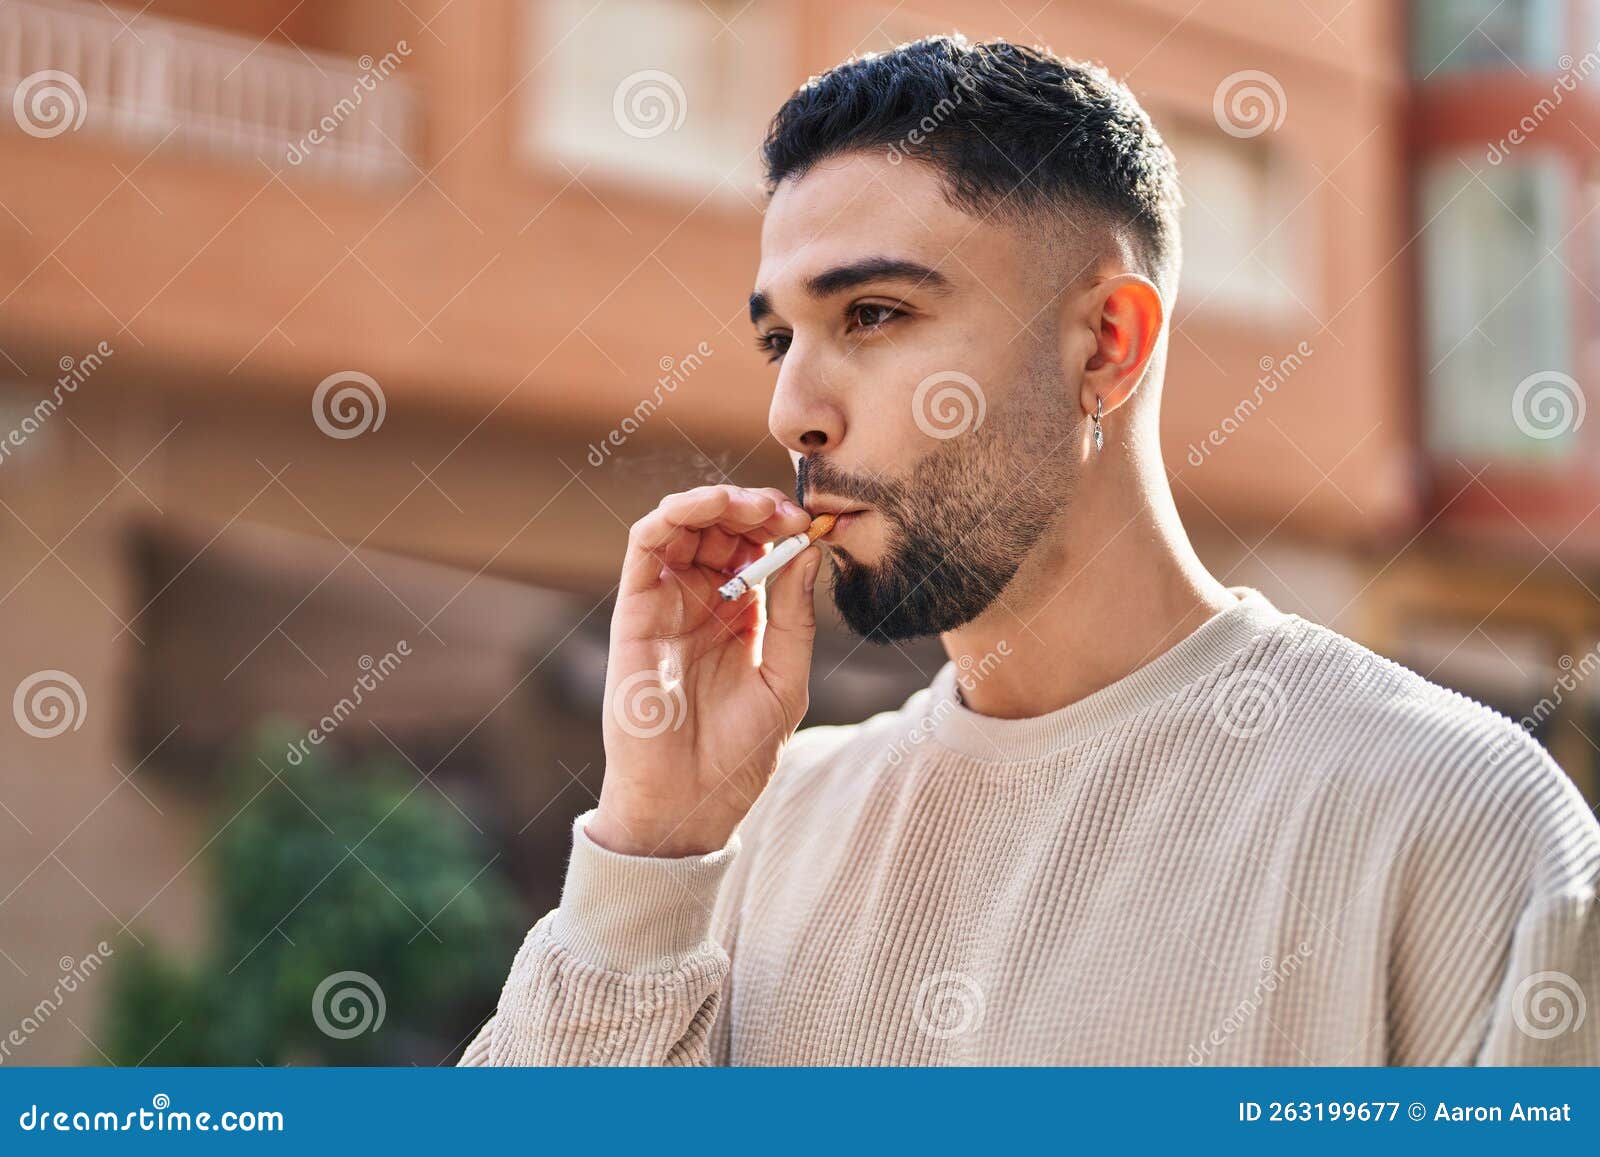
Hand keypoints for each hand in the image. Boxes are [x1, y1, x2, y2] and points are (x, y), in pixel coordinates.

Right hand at [586, 484, 821, 856]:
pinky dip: (672, 515)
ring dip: (714, 501)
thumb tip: (807, 550)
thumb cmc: (738, 756)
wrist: (689, 804)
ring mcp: (667, 605)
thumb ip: (795, 618)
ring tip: (747, 503)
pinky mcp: (634, 611)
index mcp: (741, 617)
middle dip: (753, 507)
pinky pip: (645, 547)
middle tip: (782, 510)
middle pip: (721, 530)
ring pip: (683, 527)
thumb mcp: (786, 682)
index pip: (757, 549)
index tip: (808, 524)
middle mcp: (702, 604)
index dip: (780, 527)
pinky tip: (706, 505)